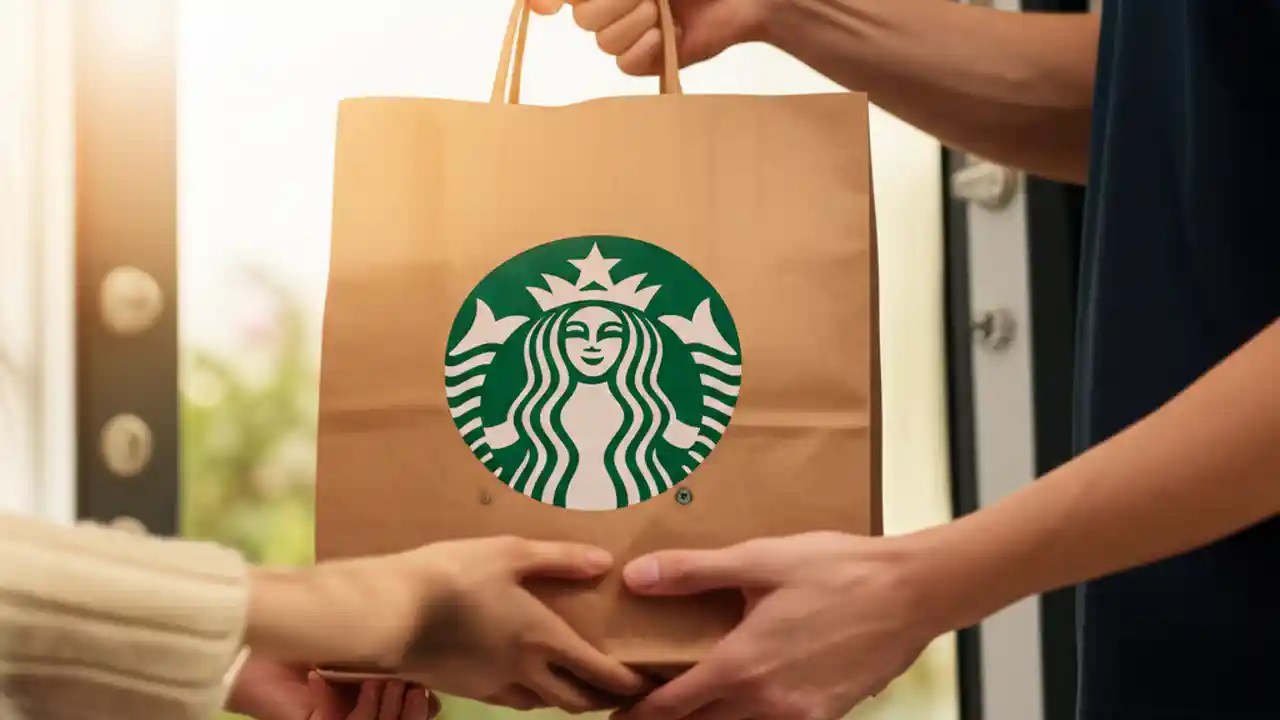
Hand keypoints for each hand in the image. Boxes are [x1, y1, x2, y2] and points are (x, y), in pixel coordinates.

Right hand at [248, 537, 646, 714]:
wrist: (387, 611)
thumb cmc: (451, 575)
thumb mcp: (509, 552)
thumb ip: (559, 559)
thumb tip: (606, 563)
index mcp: (543, 639)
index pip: (599, 673)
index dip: (629, 682)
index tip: (651, 683)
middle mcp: (524, 671)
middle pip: (576, 701)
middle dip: (605, 700)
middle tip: (624, 691)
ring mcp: (492, 685)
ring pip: (543, 704)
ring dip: (568, 700)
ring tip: (581, 685)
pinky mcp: (465, 688)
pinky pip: (511, 700)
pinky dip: (532, 695)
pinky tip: (527, 679)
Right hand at [532, 0, 774, 73]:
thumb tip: (541, 2)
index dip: (542, 0)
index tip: (548, 8)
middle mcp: (610, 2)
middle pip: (581, 17)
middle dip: (614, 2)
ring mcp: (628, 31)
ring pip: (602, 41)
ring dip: (637, 21)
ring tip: (667, 8)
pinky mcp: (648, 59)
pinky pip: (625, 63)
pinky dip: (647, 46)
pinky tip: (670, 32)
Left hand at [616, 532, 943, 719]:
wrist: (914, 591)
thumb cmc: (840, 570)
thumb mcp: (761, 560)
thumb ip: (694, 572)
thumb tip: (636, 577)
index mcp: (743, 664)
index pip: (672, 707)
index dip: (637, 715)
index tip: (614, 715)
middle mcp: (768, 701)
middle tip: (641, 711)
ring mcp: (800, 715)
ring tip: (692, 701)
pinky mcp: (828, 715)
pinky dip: (751, 716)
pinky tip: (748, 694)